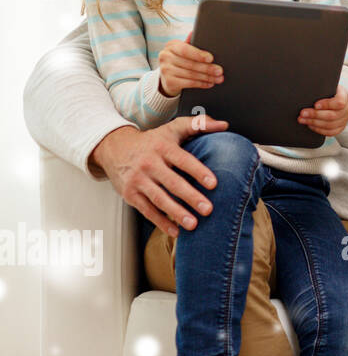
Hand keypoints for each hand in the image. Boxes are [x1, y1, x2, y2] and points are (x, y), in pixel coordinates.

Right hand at [90, 115, 230, 237]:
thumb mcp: (173, 128)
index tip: (214, 184)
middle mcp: (149, 164)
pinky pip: (147, 210)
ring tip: (194, 224)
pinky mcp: (130, 194)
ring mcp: (138, 180)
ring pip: (159, 199)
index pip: (183, 160)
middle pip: (172, 183)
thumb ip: (199, 124)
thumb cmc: (152, 140)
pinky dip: (161, 222)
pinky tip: (175, 231)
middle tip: (208, 209)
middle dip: (191, 197)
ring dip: (177, 213)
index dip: (199, 172)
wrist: (114, 147)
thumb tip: (224, 125)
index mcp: (163, 147)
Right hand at [158, 32, 221, 96]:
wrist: (169, 77)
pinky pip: (189, 83)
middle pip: (190, 63)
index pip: (185, 50)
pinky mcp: (169, 82)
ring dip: (207, 77)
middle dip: (208, 68)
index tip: (211, 58)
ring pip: (191, 74)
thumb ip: (191, 43)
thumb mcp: (184, 50)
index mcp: (171, 46)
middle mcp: (165, 56)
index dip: (198, 55)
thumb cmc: (181, 60)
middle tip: (219, 71)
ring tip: (218, 78)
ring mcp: (165, 70)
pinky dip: (201, 83)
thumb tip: (194, 32)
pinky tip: (209, 83)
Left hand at [299, 85, 347, 136]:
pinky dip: (319, 130)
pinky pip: (331, 132)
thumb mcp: (327, 86)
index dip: (327, 104)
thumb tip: (307, 87)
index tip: (315, 105)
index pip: (339, 102)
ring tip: (302, 120)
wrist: (334, 97)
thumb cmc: (327, 91)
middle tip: (302, 113)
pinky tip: (310, 125)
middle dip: (315, 115)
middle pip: (333, 115)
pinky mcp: (341, 127)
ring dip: (314, 123)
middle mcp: (347, 108)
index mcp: (345, 96)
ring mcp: (345, 119)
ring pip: (331, 125)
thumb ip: (321, 87)